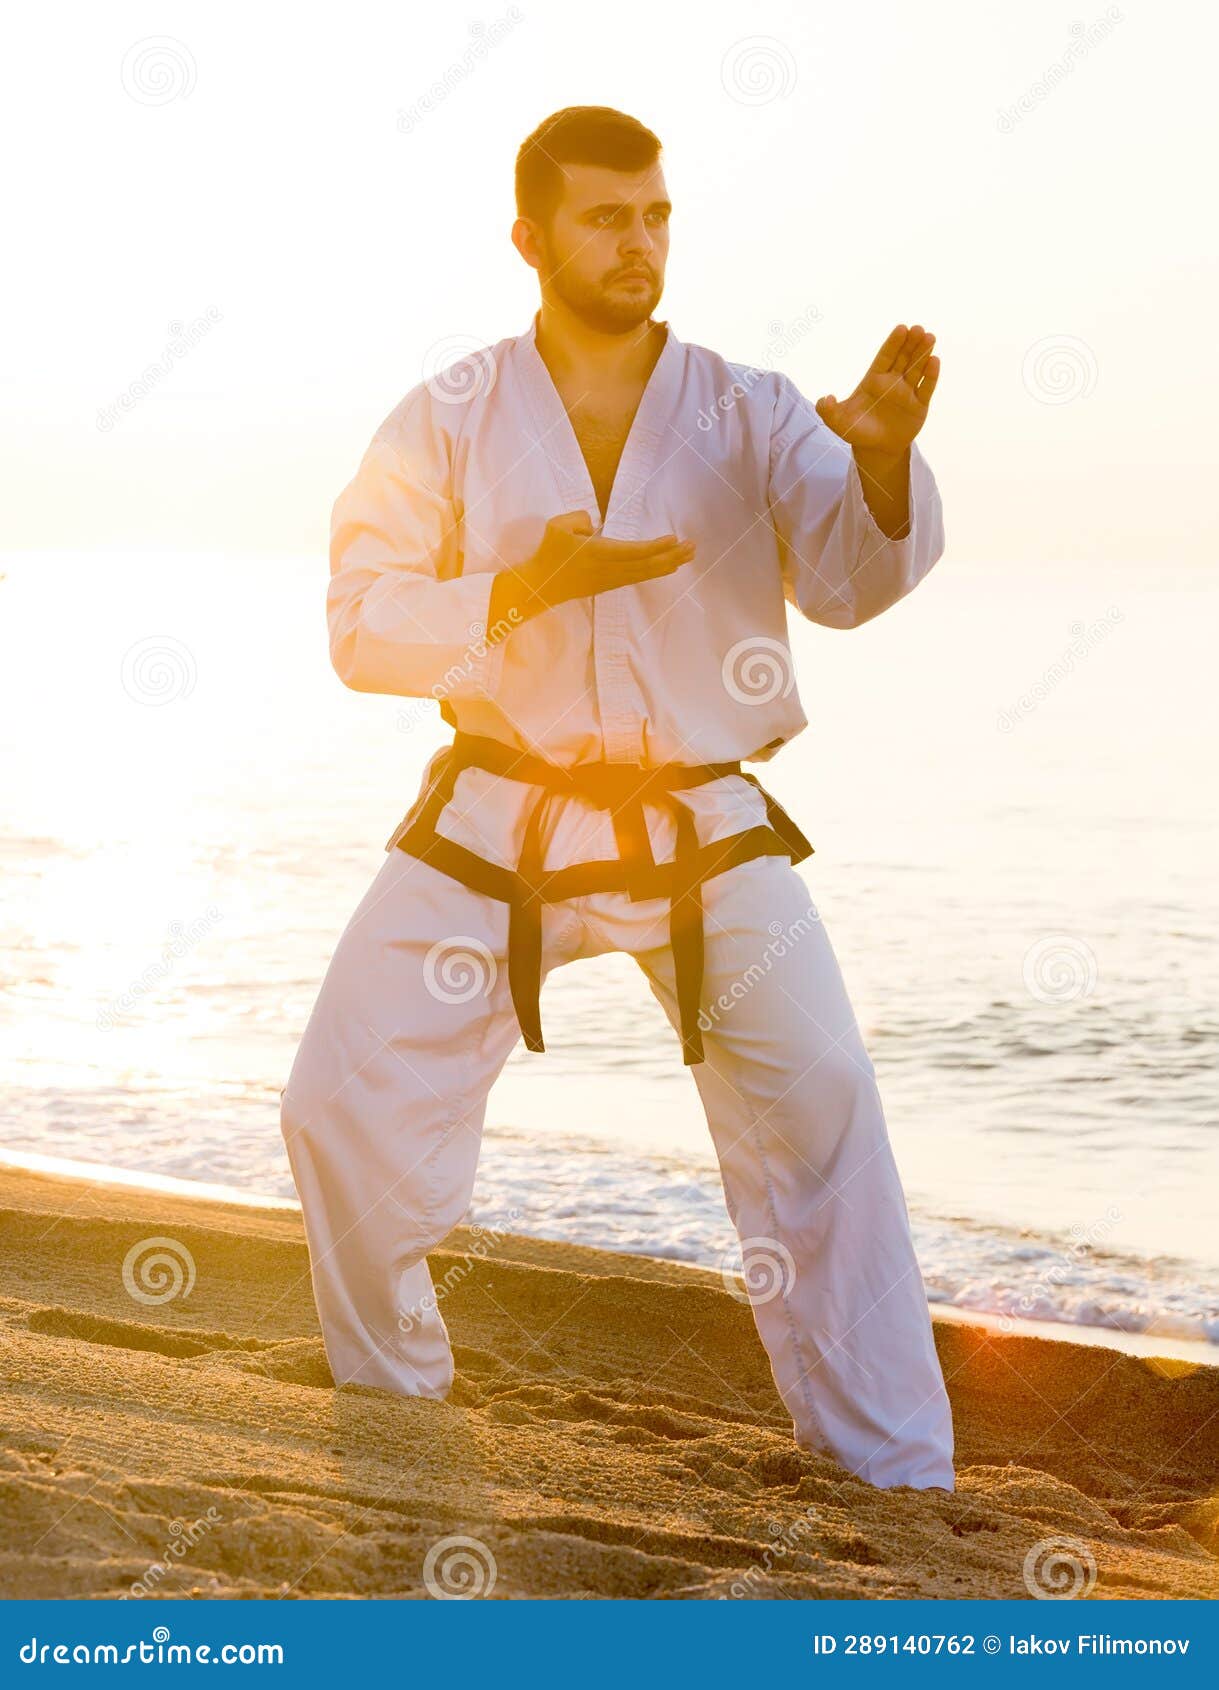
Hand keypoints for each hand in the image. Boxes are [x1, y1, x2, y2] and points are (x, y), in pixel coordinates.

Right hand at [489, 510, 695, 629]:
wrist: (542, 586)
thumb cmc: (549, 552)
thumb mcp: (557, 526)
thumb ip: (578, 518)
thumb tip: (595, 525)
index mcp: (596, 554)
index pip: (631, 551)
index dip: (654, 547)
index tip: (673, 539)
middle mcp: (608, 570)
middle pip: (645, 565)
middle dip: (671, 556)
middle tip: (693, 546)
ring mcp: (610, 579)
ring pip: (645, 573)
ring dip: (668, 563)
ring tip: (689, 555)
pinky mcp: (610, 584)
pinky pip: (639, 577)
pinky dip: (656, 571)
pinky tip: (670, 565)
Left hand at [814, 325, 939, 462]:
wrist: (877, 449)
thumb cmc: (857, 431)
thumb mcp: (838, 423)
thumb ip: (828, 411)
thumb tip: (825, 399)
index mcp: (874, 379)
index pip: (885, 356)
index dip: (893, 343)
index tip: (901, 328)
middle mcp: (893, 381)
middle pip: (903, 358)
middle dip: (910, 343)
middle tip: (918, 329)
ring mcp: (907, 391)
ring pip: (917, 368)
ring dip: (923, 353)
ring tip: (930, 337)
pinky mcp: (920, 404)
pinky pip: (926, 387)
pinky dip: (931, 375)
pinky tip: (934, 360)